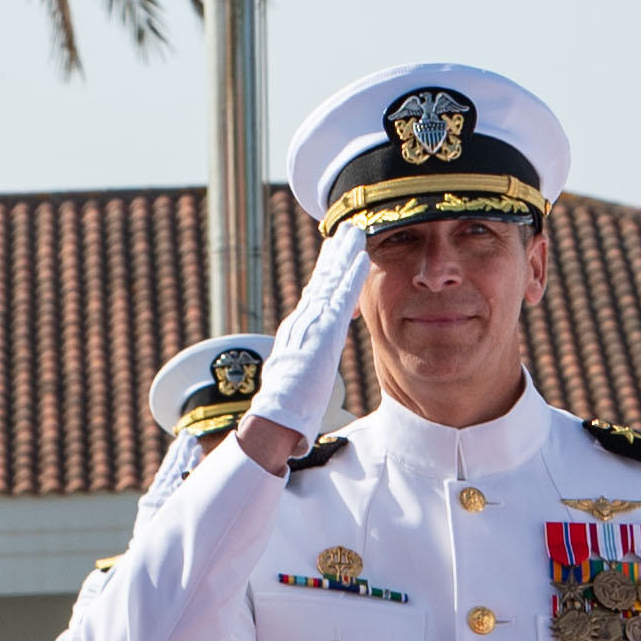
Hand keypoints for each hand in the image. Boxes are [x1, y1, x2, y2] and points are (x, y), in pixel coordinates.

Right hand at [236, 219, 373, 470]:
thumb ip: (303, 364)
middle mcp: (303, 319)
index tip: (331, 253)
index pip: (313, 294)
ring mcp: (313, 322)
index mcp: (297, 330)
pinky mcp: (325, 329)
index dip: (324, 272)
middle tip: (345, 229)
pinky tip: (363, 258)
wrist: (277, 411)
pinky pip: (342, 297)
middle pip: (321, 279)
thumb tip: (307, 366)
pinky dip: (352, 275)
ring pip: (331, 280)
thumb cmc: (286, 403)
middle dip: (333, 253)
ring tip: (356, 231)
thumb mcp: (296, 376)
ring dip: (344, 254)